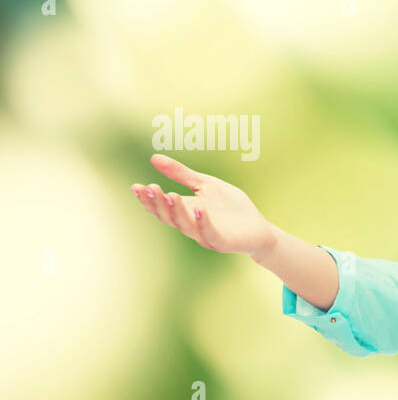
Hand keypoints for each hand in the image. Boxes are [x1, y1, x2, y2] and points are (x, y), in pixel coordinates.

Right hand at [130, 154, 277, 257]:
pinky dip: (203, 223)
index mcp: (185, 211)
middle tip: (150, 189)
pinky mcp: (222, 242)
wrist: (258, 227)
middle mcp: (191, 225)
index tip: (136, 186)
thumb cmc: (231, 207)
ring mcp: (205, 235)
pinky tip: (199, 210)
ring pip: (185, 225)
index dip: (148, 198)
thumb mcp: (205, 184)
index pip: (161, 207)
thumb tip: (153, 157)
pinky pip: (209, 234)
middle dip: (157, 204)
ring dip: (176, 211)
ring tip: (170, 195)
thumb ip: (182, 174)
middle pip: (168, 217)